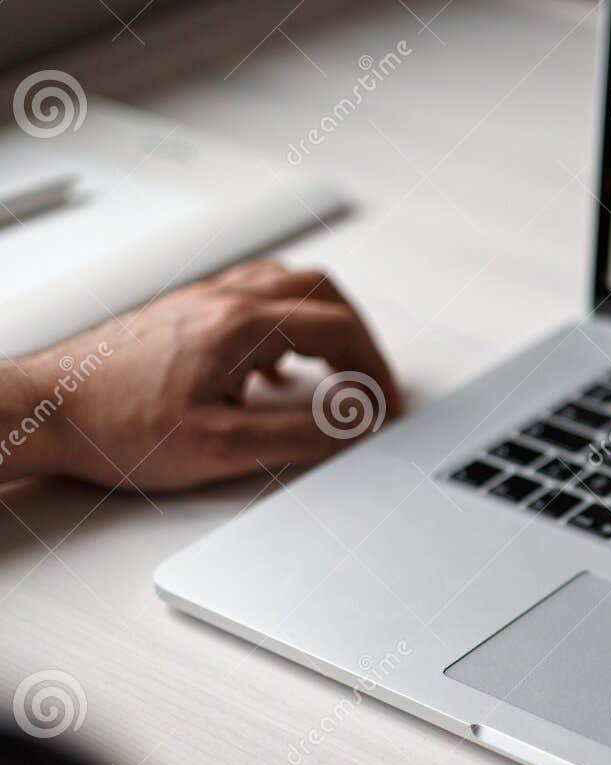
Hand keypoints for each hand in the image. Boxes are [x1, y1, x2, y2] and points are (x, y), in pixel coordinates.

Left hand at [4, 261, 400, 490]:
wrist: (43, 412)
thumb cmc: (112, 426)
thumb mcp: (221, 448)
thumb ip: (300, 434)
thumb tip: (354, 422)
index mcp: (238, 326)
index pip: (338, 329)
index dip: (375, 372)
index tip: (384, 407)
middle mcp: (221, 301)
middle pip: (320, 292)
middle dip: (359, 338)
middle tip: (370, 384)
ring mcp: (199, 303)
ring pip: (286, 287)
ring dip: (323, 325)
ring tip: (334, 372)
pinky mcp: (181, 316)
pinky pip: (252, 300)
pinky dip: (285, 328)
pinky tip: (274, 372)